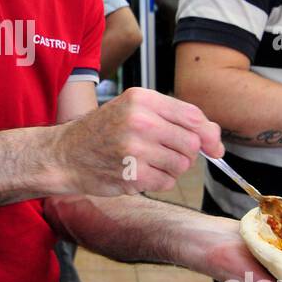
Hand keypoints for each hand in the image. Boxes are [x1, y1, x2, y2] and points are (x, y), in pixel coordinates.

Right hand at [55, 88, 221, 196]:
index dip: (208, 134)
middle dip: (185, 153)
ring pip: (182, 165)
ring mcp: (135, 148)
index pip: (192, 116)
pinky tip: (139, 173)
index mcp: (142, 99)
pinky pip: (167, 182)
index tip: (213, 146)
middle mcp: (140, 120)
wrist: (66, 154)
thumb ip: (175, 119)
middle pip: (191, 143)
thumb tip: (215, 138)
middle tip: (165, 153)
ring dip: (171, 169)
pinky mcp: (132, 174)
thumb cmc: (104, 132)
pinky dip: (159, 181)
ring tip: (148, 162)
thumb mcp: (135, 111)